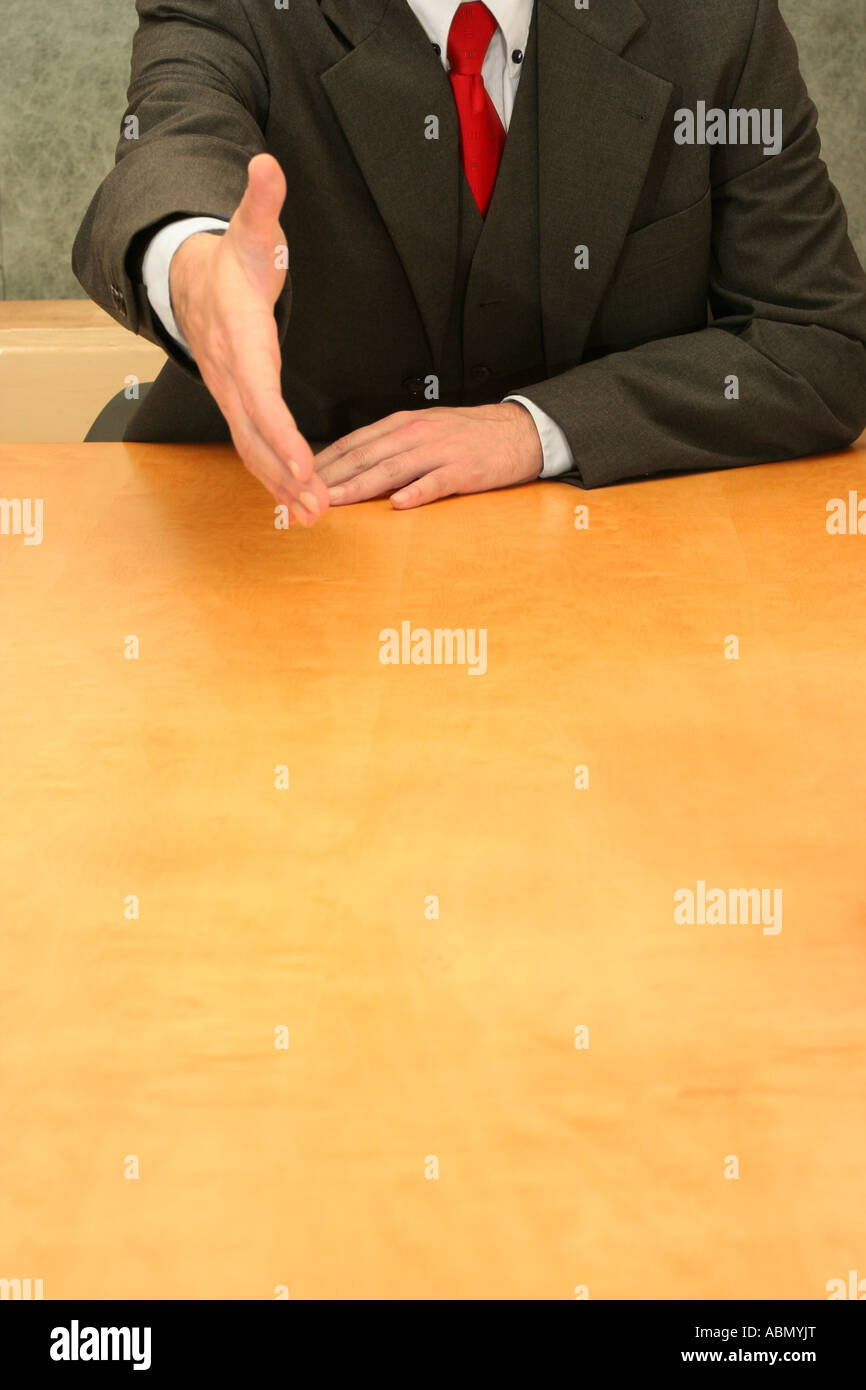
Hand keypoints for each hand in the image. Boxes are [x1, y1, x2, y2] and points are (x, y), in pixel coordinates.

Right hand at [170, 154, 328, 526]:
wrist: (192, 280)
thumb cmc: (232, 260)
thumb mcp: (251, 230)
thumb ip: (262, 203)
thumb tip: (267, 165)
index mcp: (240, 342)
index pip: (259, 395)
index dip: (280, 433)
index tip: (303, 463)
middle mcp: (231, 376)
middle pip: (256, 435)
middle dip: (285, 474)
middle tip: (316, 508)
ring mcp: (231, 395)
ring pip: (252, 449)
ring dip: (281, 485)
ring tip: (311, 516)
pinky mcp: (238, 405)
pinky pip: (253, 447)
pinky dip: (273, 476)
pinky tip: (296, 500)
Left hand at [314, 402, 543, 507]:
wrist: (518, 431)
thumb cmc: (469, 436)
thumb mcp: (425, 430)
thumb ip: (391, 445)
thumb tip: (355, 463)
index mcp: (403, 425)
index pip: (354, 443)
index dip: (325, 461)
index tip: (300, 478)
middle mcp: (415, 434)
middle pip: (365, 456)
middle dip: (331, 477)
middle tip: (304, 495)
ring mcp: (438, 452)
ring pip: (391, 470)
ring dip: (360, 486)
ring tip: (335, 501)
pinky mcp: (462, 471)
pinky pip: (435, 483)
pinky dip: (416, 493)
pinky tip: (398, 504)